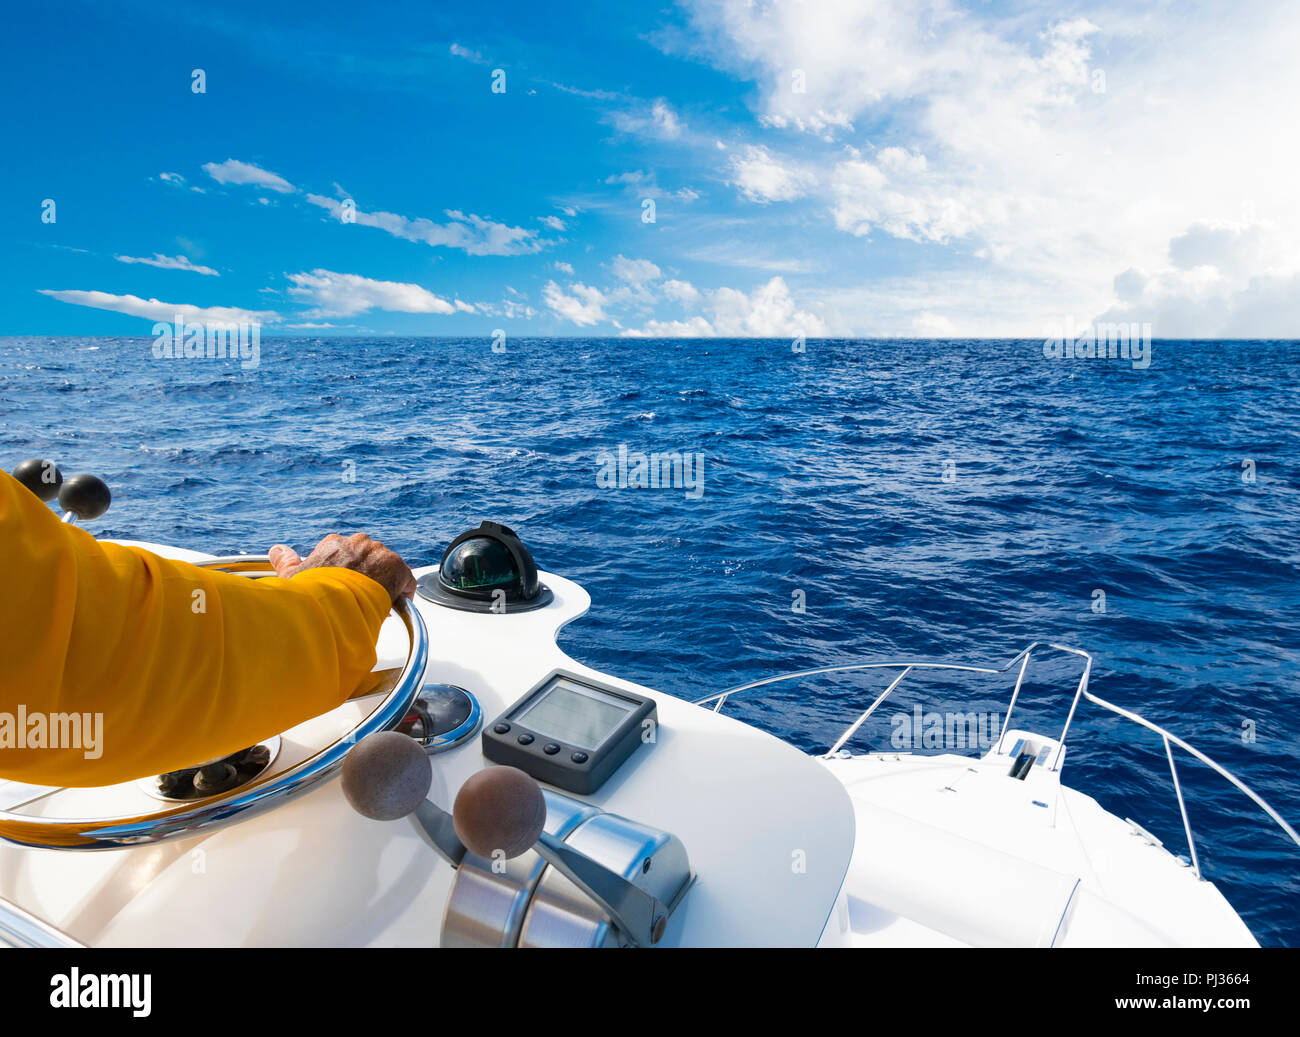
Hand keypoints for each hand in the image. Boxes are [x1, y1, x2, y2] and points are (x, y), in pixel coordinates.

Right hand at [268, 534, 416, 605]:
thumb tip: (277, 550)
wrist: (332, 605)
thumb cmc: (310, 595)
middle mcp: (357, 543)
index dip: (348, 575)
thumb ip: (286, 561)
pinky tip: (395, 605)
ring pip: (386, 568)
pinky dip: (403, 591)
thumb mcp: (292, 577)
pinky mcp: (396, 566)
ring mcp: (378, 553)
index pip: (346, 555)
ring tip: (376, 604)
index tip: (346, 589)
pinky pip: (405, 578)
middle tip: (361, 599)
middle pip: (368, 559)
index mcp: (334, 544)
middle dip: (367, 577)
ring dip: (383, 584)